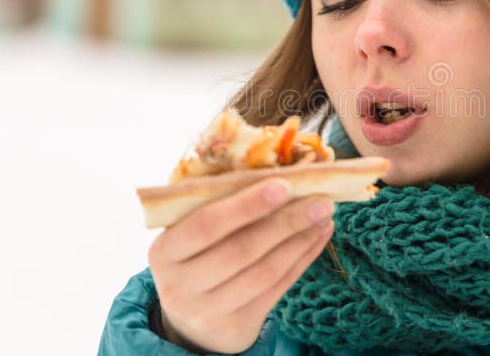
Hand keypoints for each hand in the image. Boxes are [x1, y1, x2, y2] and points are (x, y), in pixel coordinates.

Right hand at [147, 177, 334, 352]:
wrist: (190, 317)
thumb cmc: (197, 254)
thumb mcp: (189, 229)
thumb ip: (217, 201)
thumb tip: (275, 165)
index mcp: (164, 251)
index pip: (206, 225)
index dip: (246, 205)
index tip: (284, 184)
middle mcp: (181, 285)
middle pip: (241, 250)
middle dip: (286, 222)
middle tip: (321, 199)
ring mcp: (208, 310)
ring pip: (265, 272)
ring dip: (301, 239)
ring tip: (325, 214)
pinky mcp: (237, 325)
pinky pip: (278, 288)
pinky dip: (303, 258)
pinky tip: (319, 235)